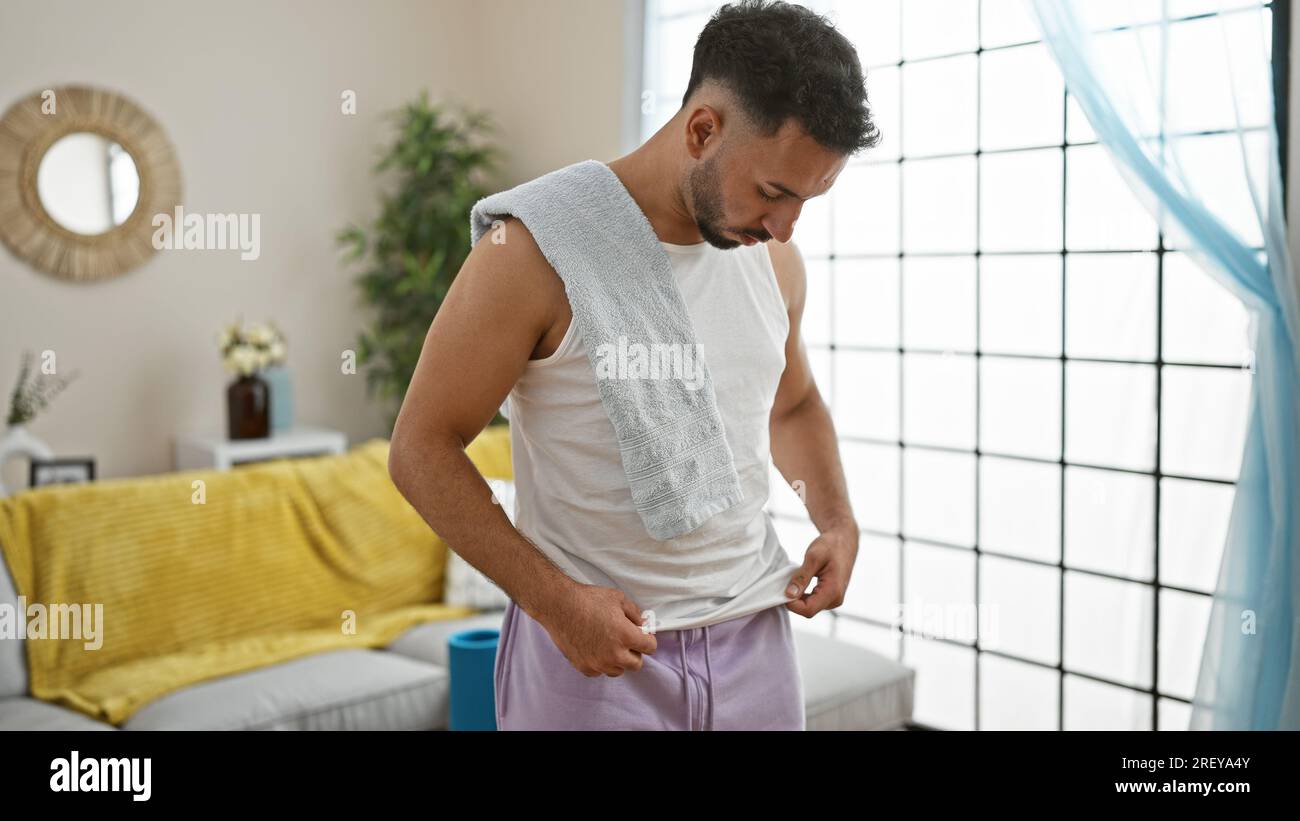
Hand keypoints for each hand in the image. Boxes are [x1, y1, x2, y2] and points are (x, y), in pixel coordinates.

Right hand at [537, 583, 657, 676]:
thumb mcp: (618, 599)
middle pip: (636, 664)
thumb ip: (635, 613)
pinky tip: (595, 649)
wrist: (560, 606)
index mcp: (626, 636)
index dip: (647, 639)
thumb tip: (642, 624)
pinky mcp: (584, 667)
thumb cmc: (588, 599)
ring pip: (618, 670)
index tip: (642, 636)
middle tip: (626, 641)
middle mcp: (615, 654)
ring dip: (618, 660)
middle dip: (635, 652)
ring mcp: (599, 663)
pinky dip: (600, 664)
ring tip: (609, 645)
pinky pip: (599, 671)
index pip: (650, 647)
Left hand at [785, 521, 858, 618]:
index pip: (808, 610)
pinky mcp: (830, 597)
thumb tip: (788, 595)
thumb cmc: (831, 546)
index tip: (783, 589)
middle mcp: (835, 600)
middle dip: (794, 600)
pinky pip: (812, 601)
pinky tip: (801, 582)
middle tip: (786, 581)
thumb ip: (801, 577)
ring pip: (809, 607)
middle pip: (807, 610)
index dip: (792, 604)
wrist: (844, 541)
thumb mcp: (813, 557)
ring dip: (798, 597)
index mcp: (833, 592)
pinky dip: (803, 595)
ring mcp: (833, 599)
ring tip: (796, 579)